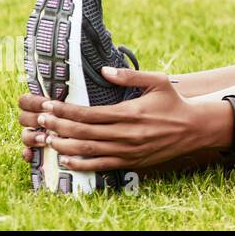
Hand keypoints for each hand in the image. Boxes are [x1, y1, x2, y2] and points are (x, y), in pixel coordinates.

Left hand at [20, 67, 212, 172]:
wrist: (193, 129)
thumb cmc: (174, 103)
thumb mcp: (157, 81)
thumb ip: (130, 75)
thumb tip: (104, 70)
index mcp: (130, 112)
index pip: (90, 113)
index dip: (66, 111)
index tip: (49, 106)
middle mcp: (126, 133)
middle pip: (84, 132)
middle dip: (58, 126)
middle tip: (40, 121)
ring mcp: (127, 150)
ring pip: (89, 150)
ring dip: (65, 145)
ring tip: (47, 139)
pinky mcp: (131, 162)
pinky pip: (101, 165)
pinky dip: (82, 164)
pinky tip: (67, 159)